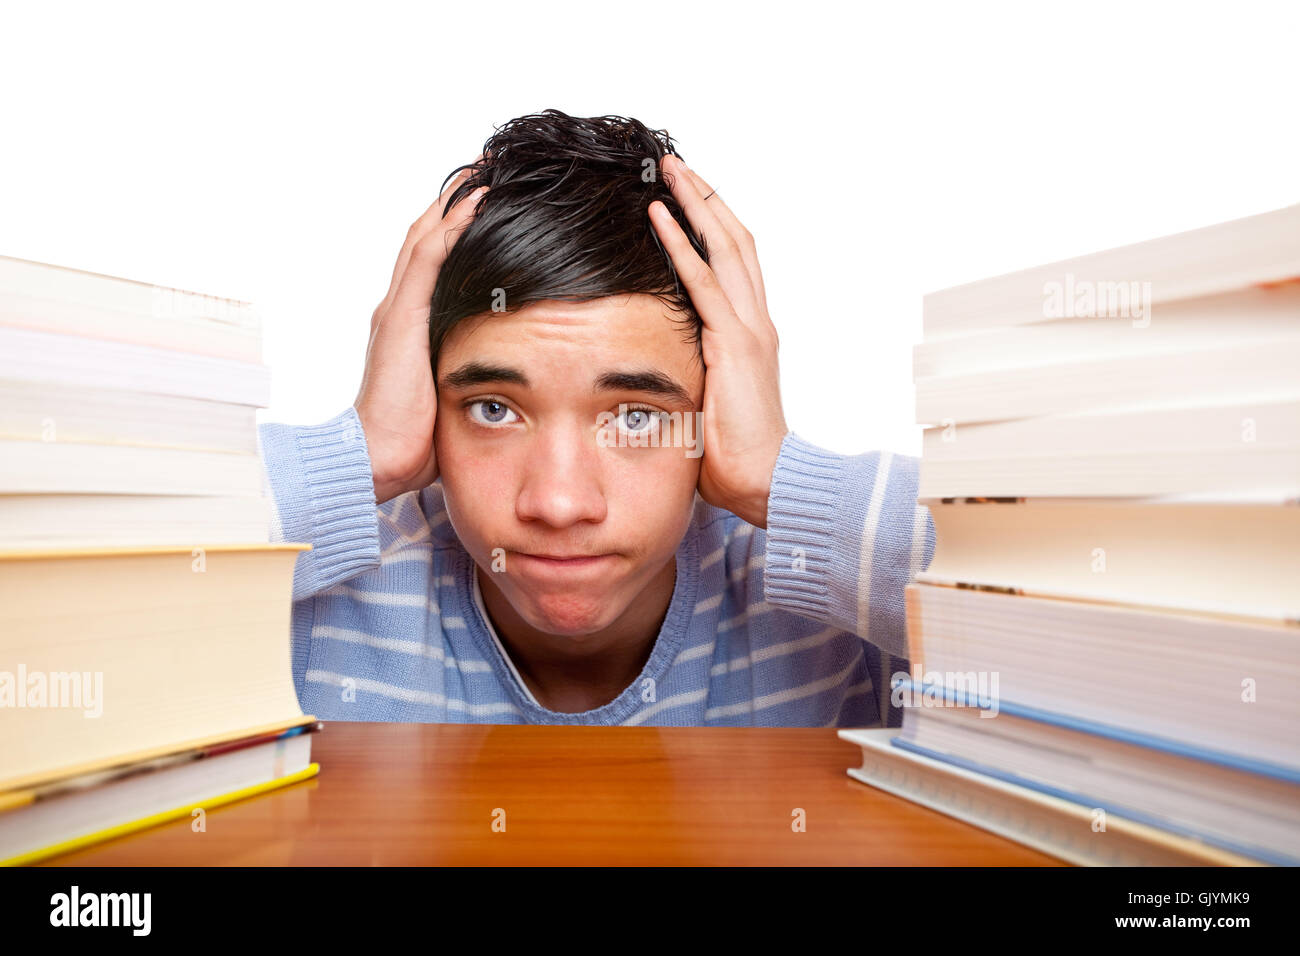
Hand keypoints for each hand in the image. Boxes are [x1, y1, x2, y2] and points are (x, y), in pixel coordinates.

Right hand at [354, 165, 487, 503]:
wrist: (376, 457)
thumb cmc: (412, 436)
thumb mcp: (448, 390)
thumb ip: (467, 364)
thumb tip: (508, 365)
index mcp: (408, 321)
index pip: (433, 260)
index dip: (455, 226)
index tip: (485, 200)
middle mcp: (398, 306)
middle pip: (426, 236)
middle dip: (454, 200)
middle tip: (488, 169)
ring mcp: (397, 309)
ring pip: (426, 237)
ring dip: (455, 201)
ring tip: (486, 172)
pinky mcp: (402, 318)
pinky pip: (427, 260)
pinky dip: (450, 228)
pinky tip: (475, 204)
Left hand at [648, 154, 787, 527]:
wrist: (768, 479)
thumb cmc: (737, 454)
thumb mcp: (709, 402)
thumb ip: (693, 373)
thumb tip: (658, 369)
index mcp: (751, 334)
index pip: (735, 264)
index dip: (714, 225)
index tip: (689, 197)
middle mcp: (755, 321)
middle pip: (735, 240)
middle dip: (706, 198)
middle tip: (676, 165)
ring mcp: (748, 328)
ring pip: (724, 247)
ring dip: (694, 204)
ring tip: (667, 172)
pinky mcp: (733, 342)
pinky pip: (702, 282)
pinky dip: (680, 245)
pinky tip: (658, 218)